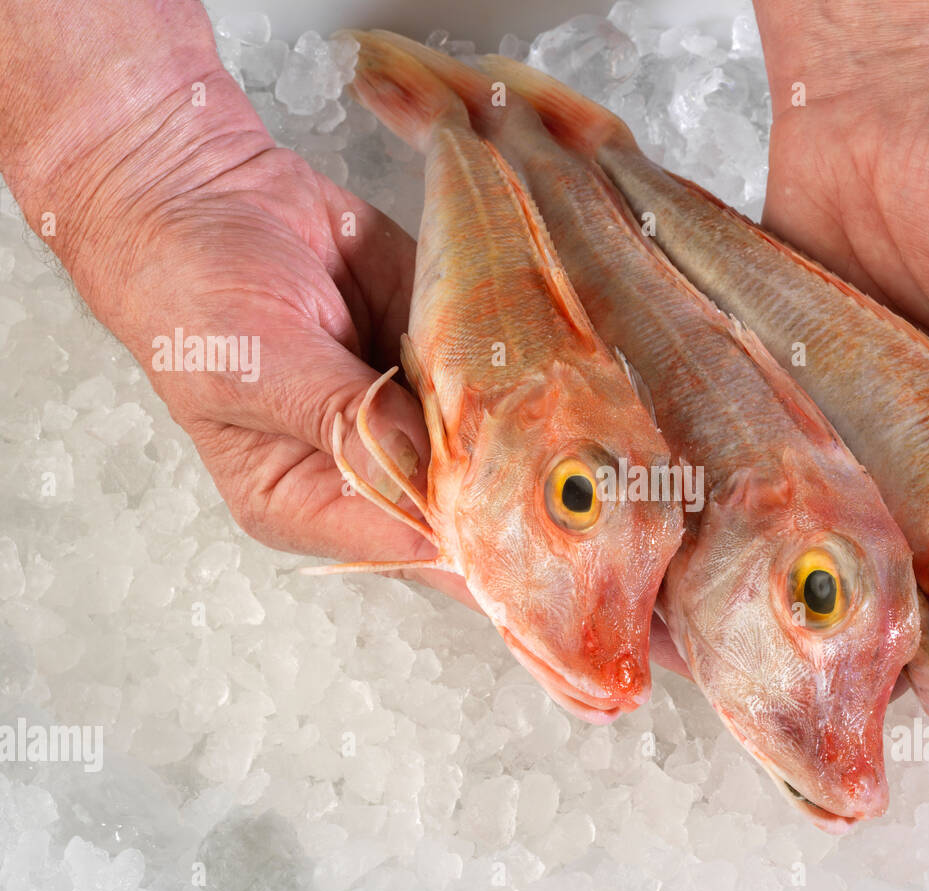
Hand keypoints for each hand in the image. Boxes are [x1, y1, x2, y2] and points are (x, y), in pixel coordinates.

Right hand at [0, 1, 694, 677]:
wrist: (200, 186)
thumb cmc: (194, 293)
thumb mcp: (259, 368)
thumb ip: (351, 422)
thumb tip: (441, 477)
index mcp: (315, 501)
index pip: (424, 551)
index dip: (503, 574)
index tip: (584, 589)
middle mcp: (378, 468)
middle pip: (477, 513)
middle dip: (558, 532)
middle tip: (648, 554)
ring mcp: (417, 408)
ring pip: (503, 447)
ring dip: (569, 460)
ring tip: (657, 489)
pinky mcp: (442, 348)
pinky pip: (504, 374)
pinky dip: (552, 383)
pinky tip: (615, 399)